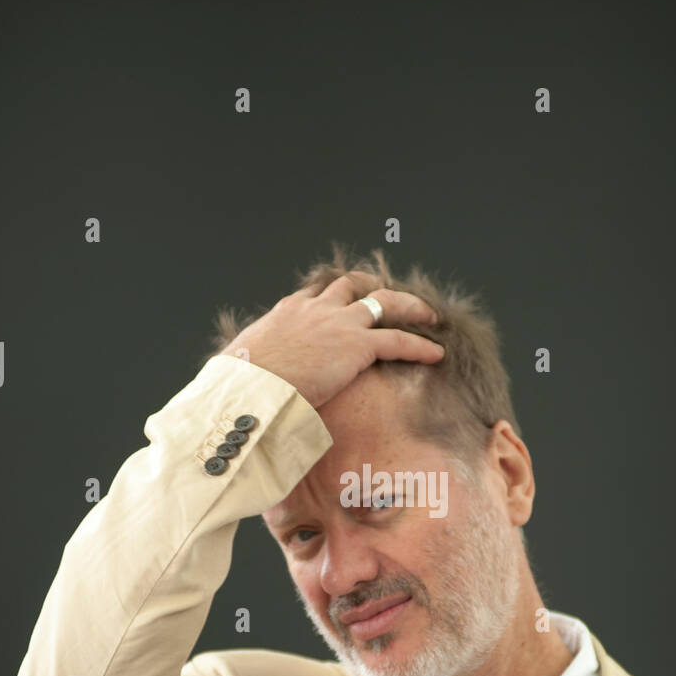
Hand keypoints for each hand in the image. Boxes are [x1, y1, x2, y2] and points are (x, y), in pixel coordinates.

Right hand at [219, 272, 444, 409]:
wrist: (250, 388)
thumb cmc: (239, 384)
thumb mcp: (240, 364)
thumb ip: (251, 363)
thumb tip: (240, 379)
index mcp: (287, 312)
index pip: (316, 294)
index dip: (335, 296)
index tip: (346, 301)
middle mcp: (315, 308)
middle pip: (352, 287)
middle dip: (374, 288)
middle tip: (390, 296)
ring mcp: (339, 323)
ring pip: (384, 303)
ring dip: (409, 307)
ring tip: (429, 316)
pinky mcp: (357, 345)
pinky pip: (398, 341)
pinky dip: (420, 346)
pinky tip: (436, 354)